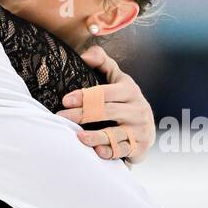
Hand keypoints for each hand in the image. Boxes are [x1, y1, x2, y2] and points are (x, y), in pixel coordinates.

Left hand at [58, 46, 154, 162]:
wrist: (146, 127)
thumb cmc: (124, 99)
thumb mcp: (117, 78)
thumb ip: (102, 62)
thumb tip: (84, 55)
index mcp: (129, 90)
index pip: (104, 92)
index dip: (84, 96)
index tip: (66, 101)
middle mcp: (137, 109)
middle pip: (106, 111)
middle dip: (82, 114)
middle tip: (60, 117)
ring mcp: (139, 130)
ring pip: (115, 134)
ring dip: (96, 136)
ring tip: (78, 137)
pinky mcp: (140, 148)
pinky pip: (122, 150)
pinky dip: (110, 152)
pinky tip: (97, 152)